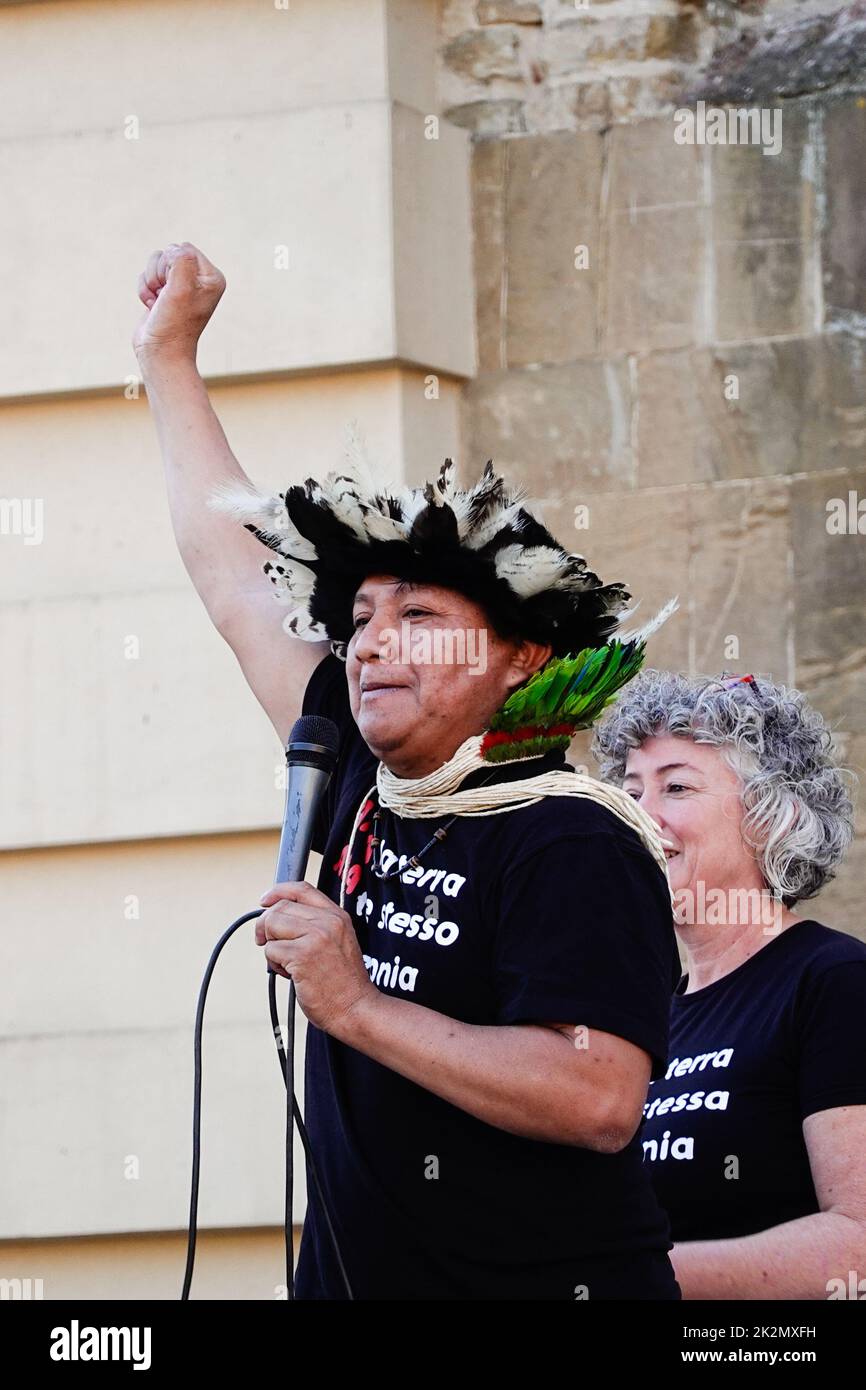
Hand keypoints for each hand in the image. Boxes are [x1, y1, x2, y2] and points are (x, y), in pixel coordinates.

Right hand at [133, 241, 225, 362]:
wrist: (160, 353)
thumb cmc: (174, 325)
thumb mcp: (181, 289)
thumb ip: (181, 260)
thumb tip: (172, 250)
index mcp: (211, 278)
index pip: (184, 248)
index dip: (171, 264)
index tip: (174, 288)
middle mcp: (198, 280)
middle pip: (168, 253)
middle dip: (159, 272)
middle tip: (165, 295)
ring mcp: (180, 286)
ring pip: (155, 263)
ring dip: (150, 281)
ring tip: (158, 301)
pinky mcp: (164, 293)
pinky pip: (147, 276)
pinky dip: (144, 290)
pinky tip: (152, 306)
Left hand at [255, 881, 376, 1037]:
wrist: (355, 1008)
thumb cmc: (343, 983)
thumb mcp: (338, 942)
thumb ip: (314, 926)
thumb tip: (277, 917)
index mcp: (337, 916)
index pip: (302, 889)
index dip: (278, 891)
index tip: (265, 901)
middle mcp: (328, 921)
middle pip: (280, 907)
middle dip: (266, 925)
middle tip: (268, 943)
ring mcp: (315, 937)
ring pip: (271, 925)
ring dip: (271, 946)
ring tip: (287, 963)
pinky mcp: (302, 955)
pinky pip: (271, 950)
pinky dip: (274, 964)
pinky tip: (291, 975)